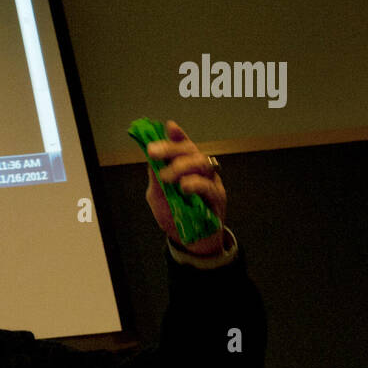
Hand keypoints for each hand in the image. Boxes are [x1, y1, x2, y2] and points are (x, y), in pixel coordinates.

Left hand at [144, 120, 226, 255]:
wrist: (189, 240)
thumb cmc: (175, 215)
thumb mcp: (158, 196)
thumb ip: (156, 179)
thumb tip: (150, 160)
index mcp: (186, 167)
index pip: (183, 146)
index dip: (178, 135)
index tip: (168, 127)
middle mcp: (200, 171)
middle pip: (192, 150)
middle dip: (172, 148)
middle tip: (153, 153)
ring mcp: (211, 182)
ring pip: (202, 163)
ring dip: (181, 166)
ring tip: (166, 177)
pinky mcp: (217, 198)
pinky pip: (208, 186)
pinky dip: (195, 184)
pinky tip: (184, 186)